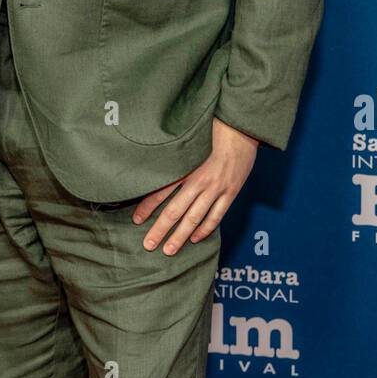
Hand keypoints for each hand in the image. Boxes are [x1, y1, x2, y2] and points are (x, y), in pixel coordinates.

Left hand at [132, 116, 259, 254]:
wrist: (240, 128)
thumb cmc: (212, 129)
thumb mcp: (188, 140)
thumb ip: (173, 155)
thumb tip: (153, 165)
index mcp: (185, 166)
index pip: (161, 191)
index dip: (147, 207)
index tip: (136, 219)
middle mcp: (199, 180)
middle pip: (175, 211)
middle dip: (160, 230)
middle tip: (148, 245)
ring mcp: (216, 188)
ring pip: (195, 218)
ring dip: (180, 236)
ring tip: (169, 249)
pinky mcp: (231, 192)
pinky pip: (216, 215)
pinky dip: (205, 229)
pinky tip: (195, 238)